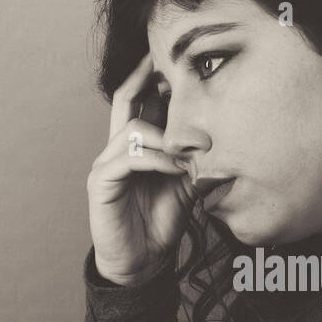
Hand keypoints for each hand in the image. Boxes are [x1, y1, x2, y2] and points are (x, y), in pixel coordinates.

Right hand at [86, 51, 196, 284]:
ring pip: (134, 130)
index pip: (139, 98)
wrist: (142, 263)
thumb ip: (194, 157)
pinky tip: (177, 168)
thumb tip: (221, 134)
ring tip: (192, 151)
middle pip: (124, 98)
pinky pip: (129, 159)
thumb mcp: (186, 183)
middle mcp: (116, 148)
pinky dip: (157, 160)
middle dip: (147, 78)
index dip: (153, 76)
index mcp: (136, 144)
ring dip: (167, 136)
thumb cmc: (161, 221)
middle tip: (173, 64)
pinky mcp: (101, 183)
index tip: (178, 58)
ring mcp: (106, 164)